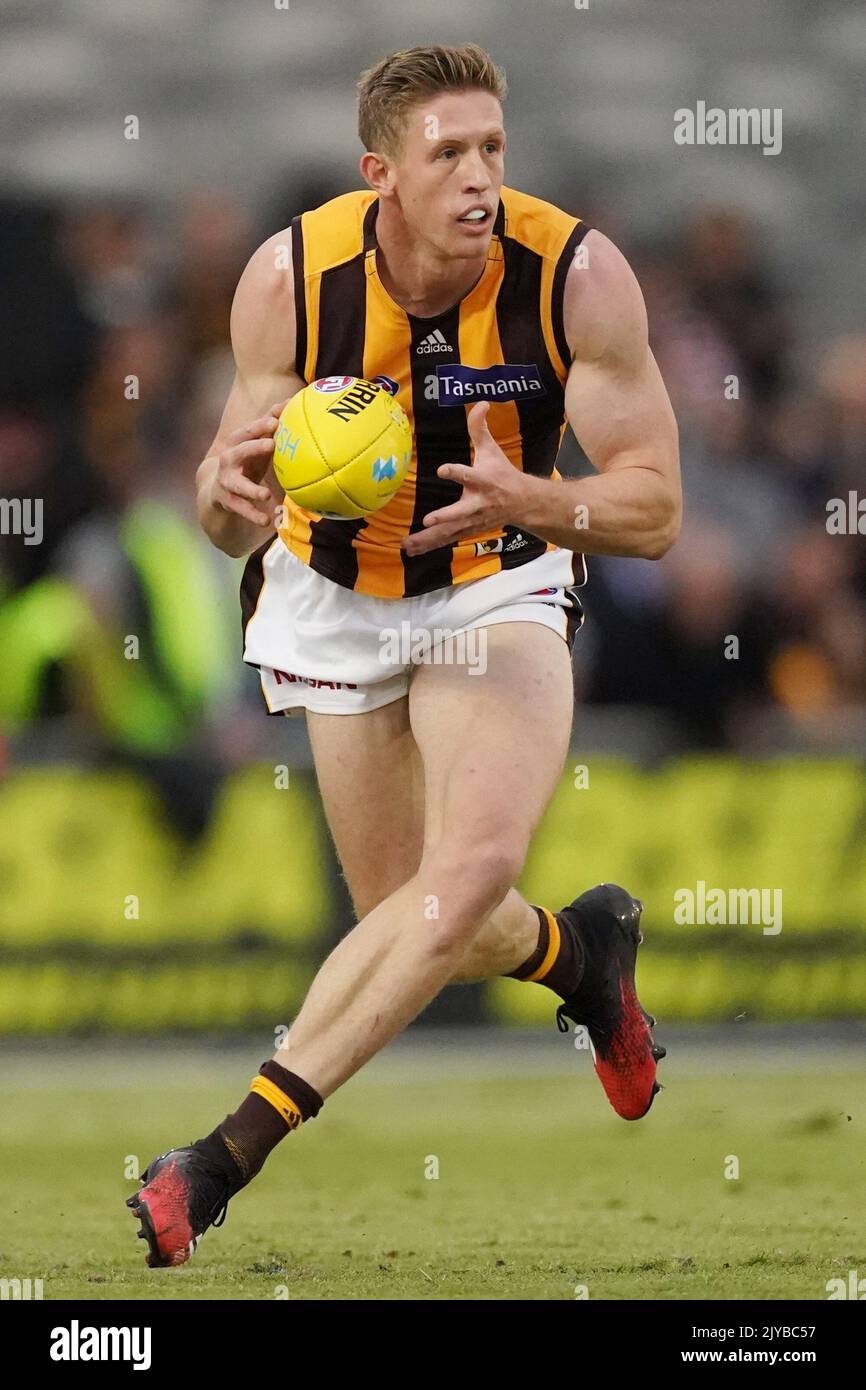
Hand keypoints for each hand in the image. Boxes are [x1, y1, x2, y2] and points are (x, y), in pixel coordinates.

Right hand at [207, 402, 287, 527]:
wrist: (216, 489)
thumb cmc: (246, 461)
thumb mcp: (256, 444)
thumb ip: (270, 425)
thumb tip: (290, 402)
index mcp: (236, 444)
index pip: (245, 432)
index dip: (259, 426)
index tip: (274, 422)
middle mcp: (227, 460)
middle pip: (237, 452)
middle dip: (253, 447)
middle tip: (271, 445)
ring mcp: (226, 481)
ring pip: (237, 485)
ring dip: (251, 489)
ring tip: (265, 495)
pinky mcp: (227, 501)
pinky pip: (240, 508)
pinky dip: (252, 514)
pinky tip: (266, 521)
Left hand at [402, 402, 524, 555]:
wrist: (523, 504)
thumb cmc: (502, 474)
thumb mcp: (492, 450)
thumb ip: (480, 429)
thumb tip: (480, 402)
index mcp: (483, 482)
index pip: (468, 476)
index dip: (456, 473)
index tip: (441, 470)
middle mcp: (477, 504)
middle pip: (461, 512)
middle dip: (446, 517)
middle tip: (429, 521)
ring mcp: (472, 521)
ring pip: (450, 532)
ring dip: (429, 539)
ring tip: (408, 544)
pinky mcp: (467, 531)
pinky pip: (446, 540)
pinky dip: (429, 546)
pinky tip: (411, 550)